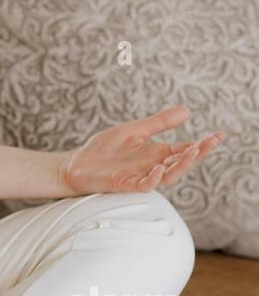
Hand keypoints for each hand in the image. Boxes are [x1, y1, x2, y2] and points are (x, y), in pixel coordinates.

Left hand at [59, 105, 224, 195]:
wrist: (77, 164)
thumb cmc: (104, 150)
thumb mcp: (135, 130)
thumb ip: (159, 122)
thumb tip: (187, 110)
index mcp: (157, 153)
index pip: (185, 149)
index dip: (203, 143)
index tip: (219, 134)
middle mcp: (152, 166)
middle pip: (182, 162)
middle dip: (198, 153)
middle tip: (211, 142)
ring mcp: (140, 176)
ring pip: (168, 175)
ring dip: (181, 165)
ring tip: (193, 151)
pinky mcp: (125, 184)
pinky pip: (144, 184)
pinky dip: (154, 178)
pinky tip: (160, 167)